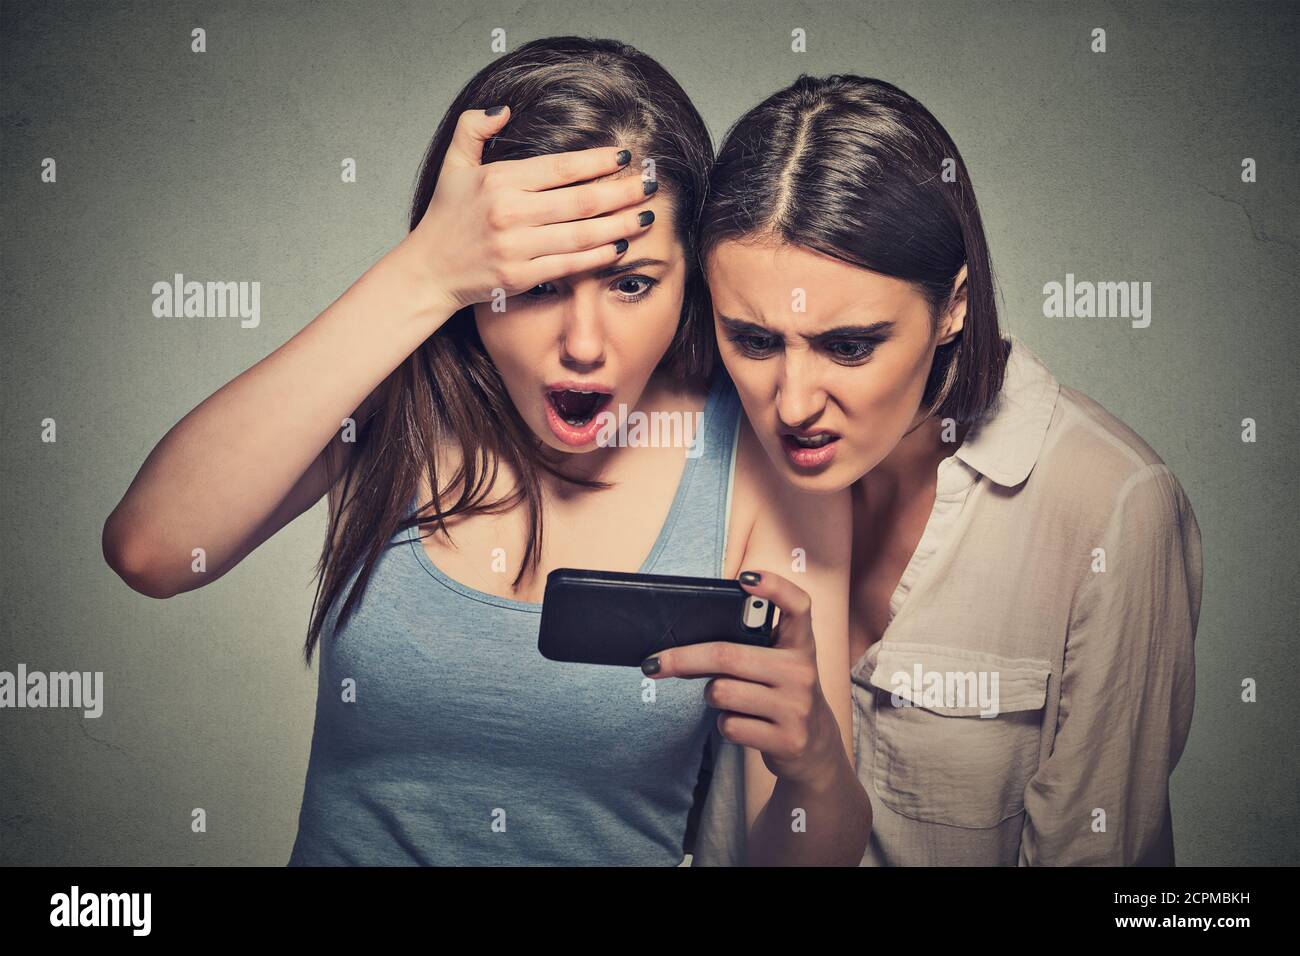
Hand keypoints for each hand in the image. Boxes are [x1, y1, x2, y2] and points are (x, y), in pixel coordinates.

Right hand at [400, 106, 656, 312]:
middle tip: (650, 185)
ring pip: (582, 235)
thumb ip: (473, 128)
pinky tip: (620, 246)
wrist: (428, 271)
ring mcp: (516, 247)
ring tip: (646, 216)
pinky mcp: (519, 277)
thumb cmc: (446, 217)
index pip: (561, 167)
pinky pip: (569, 266)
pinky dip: (598, 256)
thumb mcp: (453, 164)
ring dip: (620, 224)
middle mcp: (509, 213)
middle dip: (622, 193)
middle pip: (581, 201)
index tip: (625, 158)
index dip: (597, 162)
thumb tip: (504, 108)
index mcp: (498, 181)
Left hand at [642, 570, 844, 786]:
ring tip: (730, 699)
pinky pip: (729, 725)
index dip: (774, 587)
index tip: (745, 578)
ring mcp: (796, 707)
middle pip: (727, 655)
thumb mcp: (777, 665)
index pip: (798, 606)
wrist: (814, 747)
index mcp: (800, 645)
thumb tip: (684, 643)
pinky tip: (744, 723)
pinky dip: (725, 724)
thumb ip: (747, 649)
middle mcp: (802, 671)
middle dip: (682, 659)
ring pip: (721, 692)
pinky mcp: (787, 739)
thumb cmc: (780, 694)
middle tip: (653, 663)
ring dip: (712, 696)